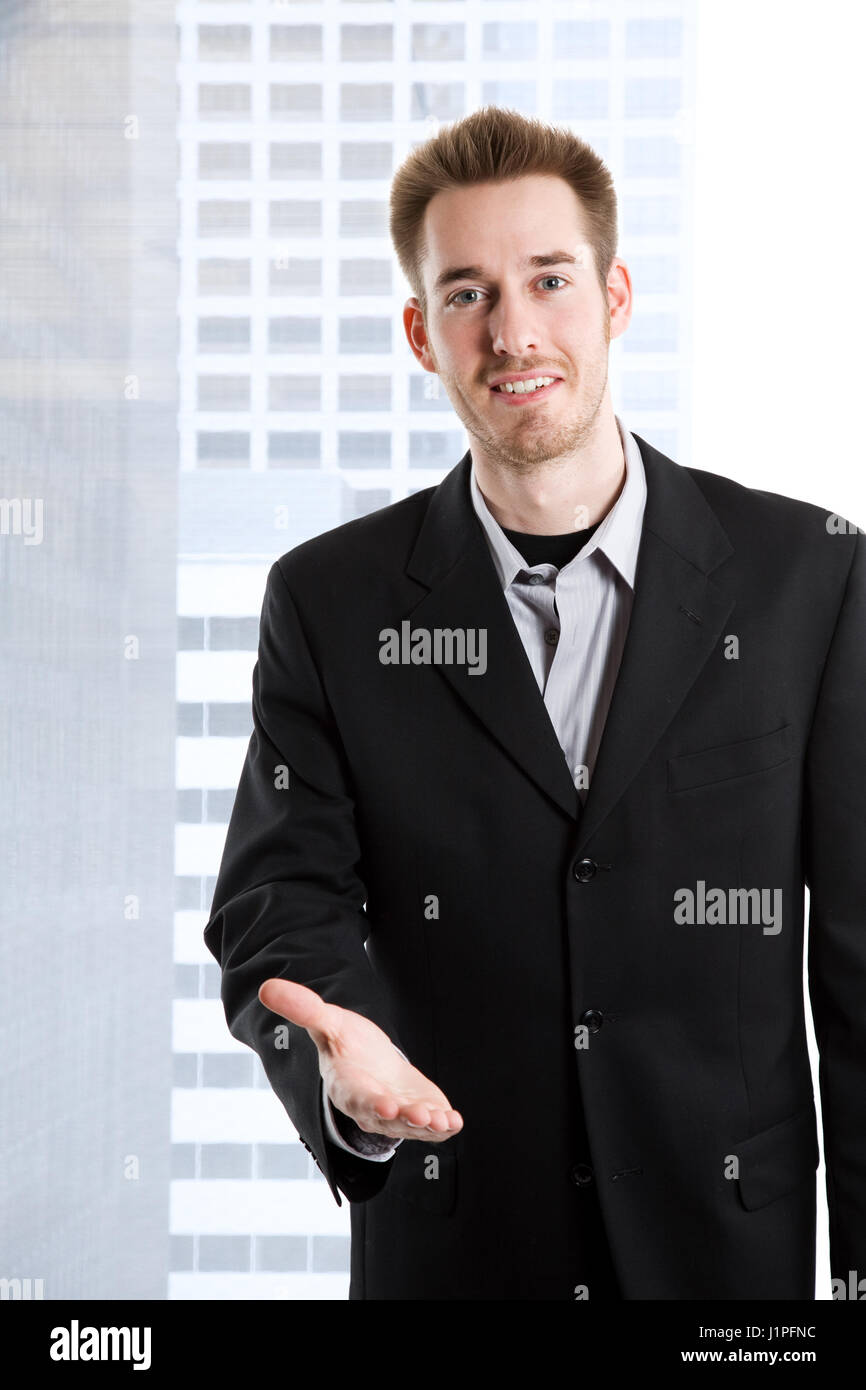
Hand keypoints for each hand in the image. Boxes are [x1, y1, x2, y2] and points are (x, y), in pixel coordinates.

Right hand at [258, 978, 462, 1142]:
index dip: (373, 1104)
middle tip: (422, 1117)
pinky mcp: (421, 1111)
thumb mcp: (327, 1021)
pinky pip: (432, 1125)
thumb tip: (266, 987)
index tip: (387, 1105)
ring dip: (429, 1126)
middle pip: (389, 1119)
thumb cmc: (346, 1045)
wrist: (370, 1061)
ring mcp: (399, 1113)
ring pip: (413, 1127)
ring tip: (443, 1121)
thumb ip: (303, 1008)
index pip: (359, 1099)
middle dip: (406, 1119)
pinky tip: (455, 1121)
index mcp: (348, 1087)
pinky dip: (444, 1127)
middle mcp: (373, 1107)